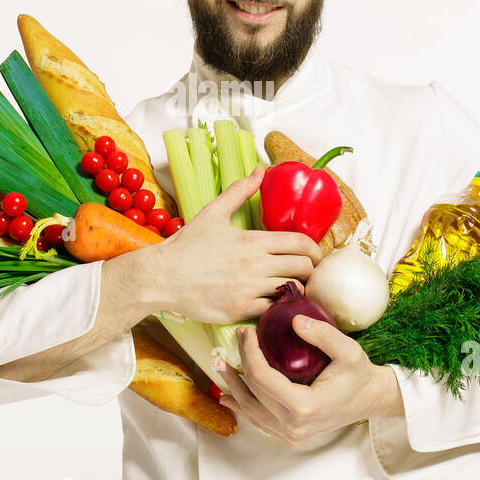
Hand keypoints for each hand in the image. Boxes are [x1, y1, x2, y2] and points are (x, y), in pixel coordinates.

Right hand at [144, 166, 322, 324]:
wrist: (163, 276)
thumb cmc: (187, 246)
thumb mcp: (213, 213)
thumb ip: (239, 192)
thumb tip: (260, 170)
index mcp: (253, 240)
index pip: (302, 244)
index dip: (316, 250)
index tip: (316, 256)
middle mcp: (256, 265)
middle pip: (303, 268)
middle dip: (310, 270)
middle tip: (306, 272)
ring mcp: (249, 289)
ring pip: (292, 291)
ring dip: (296, 289)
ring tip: (292, 288)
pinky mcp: (240, 310)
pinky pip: (272, 310)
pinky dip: (277, 306)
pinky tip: (272, 301)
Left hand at [216, 316, 402, 445]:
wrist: (369, 400)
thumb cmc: (359, 375)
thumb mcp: (349, 350)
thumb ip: (323, 335)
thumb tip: (293, 321)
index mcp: (305, 406)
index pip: (263, 379)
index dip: (249, 353)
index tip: (246, 332)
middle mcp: (294, 426)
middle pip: (253, 394)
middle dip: (238, 365)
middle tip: (234, 340)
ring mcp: (291, 434)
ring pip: (252, 411)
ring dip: (233, 388)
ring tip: (220, 367)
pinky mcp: (290, 436)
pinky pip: (260, 421)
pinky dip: (243, 407)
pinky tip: (228, 397)